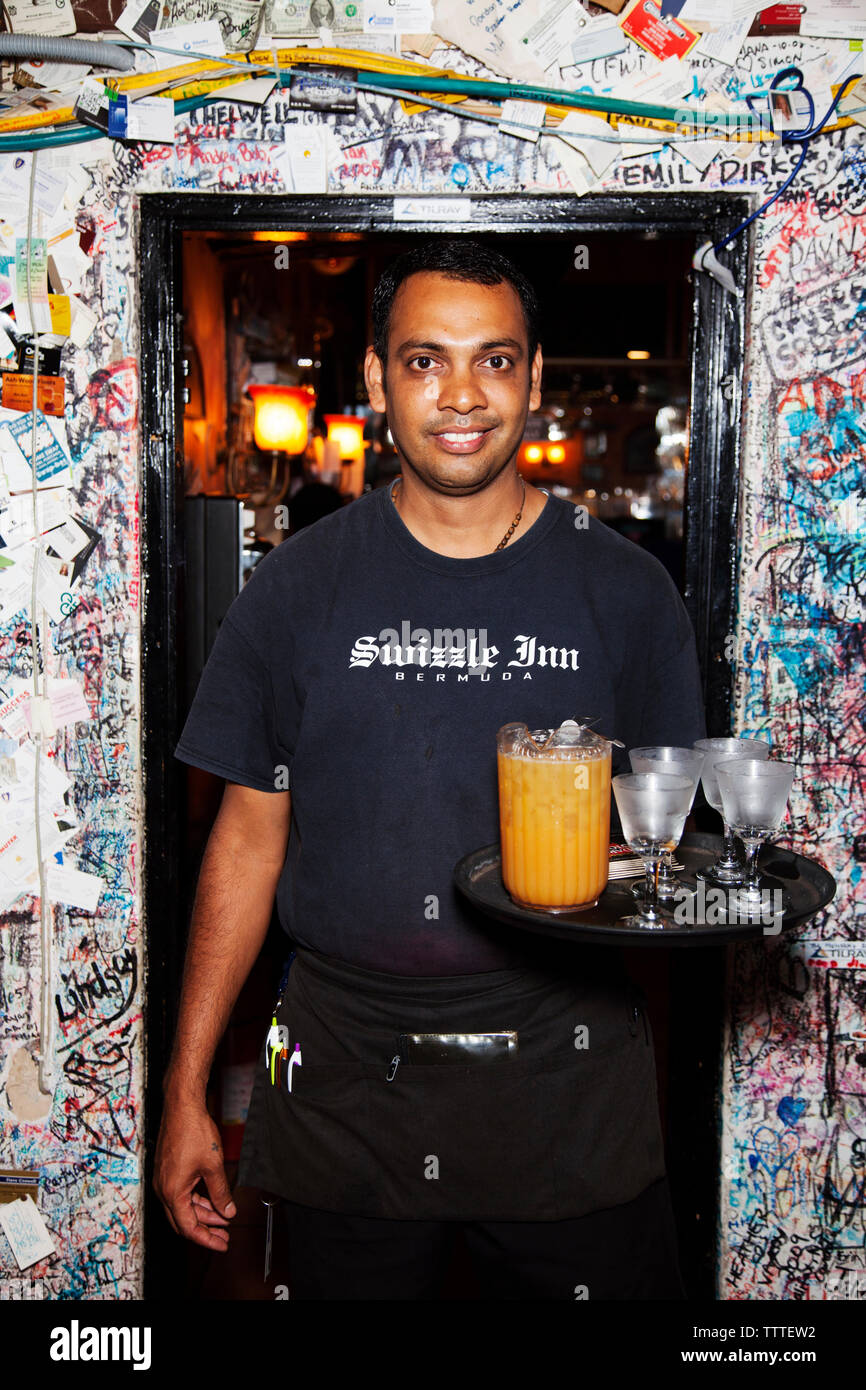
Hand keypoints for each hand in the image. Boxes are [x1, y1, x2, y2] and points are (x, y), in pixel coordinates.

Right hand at [153, 1096, 237, 1250]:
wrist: (181, 1106)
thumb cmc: (193, 1131)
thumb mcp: (213, 1165)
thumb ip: (221, 1192)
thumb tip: (228, 1212)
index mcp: (172, 1192)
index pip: (188, 1228)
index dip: (206, 1239)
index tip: (222, 1244)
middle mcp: (163, 1189)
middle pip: (183, 1221)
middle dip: (205, 1230)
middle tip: (224, 1236)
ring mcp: (163, 1180)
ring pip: (182, 1207)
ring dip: (203, 1214)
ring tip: (224, 1217)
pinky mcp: (167, 1171)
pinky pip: (180, 1193)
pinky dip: (196, 1199)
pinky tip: (212, 1199)